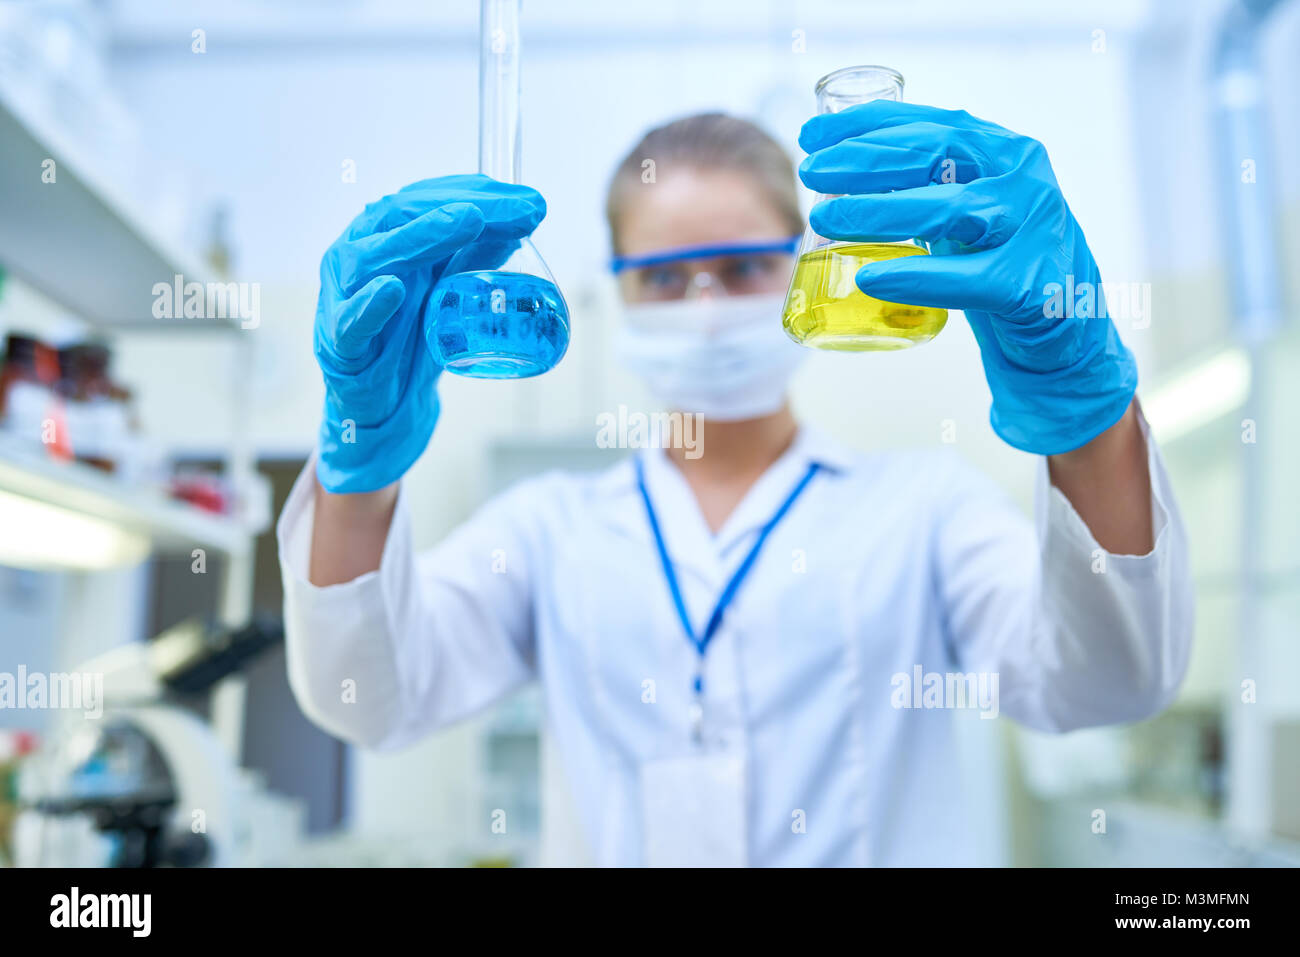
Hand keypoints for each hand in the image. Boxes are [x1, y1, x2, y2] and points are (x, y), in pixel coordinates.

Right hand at [314, 174, 545, 492]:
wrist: (381, 405)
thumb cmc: (410, 340)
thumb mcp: (450, 290)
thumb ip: (477, 254)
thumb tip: (525, 218)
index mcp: (382, 236)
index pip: (425, 199)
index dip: (477, 192)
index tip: (528, 200)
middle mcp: (357, 255)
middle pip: (403, 215)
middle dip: (463, 205)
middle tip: (515, 209)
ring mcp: (342, 296)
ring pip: (374, 256)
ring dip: (421, 235)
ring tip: (467, 221)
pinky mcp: (339, 343)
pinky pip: (352, 322)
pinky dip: (371, 305)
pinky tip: (392, 289)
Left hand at [798, 101, 1136, 454]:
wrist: (1066, 328)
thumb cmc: (1000, 262)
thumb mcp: (964, 211)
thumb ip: (923, 187)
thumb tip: (838, 174)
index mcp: (1002, 152)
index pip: (930, 124)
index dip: (867, 124)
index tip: (813, 134)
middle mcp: (1021, 179)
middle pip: (935, 155)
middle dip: (864, 160)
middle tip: (811, 172)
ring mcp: (1031, 229)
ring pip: (947, 211)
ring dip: (878, 212)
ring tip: (826, 219)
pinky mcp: (1030, 284)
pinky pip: (966, 278)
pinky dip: (915, 278)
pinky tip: (871, 278)